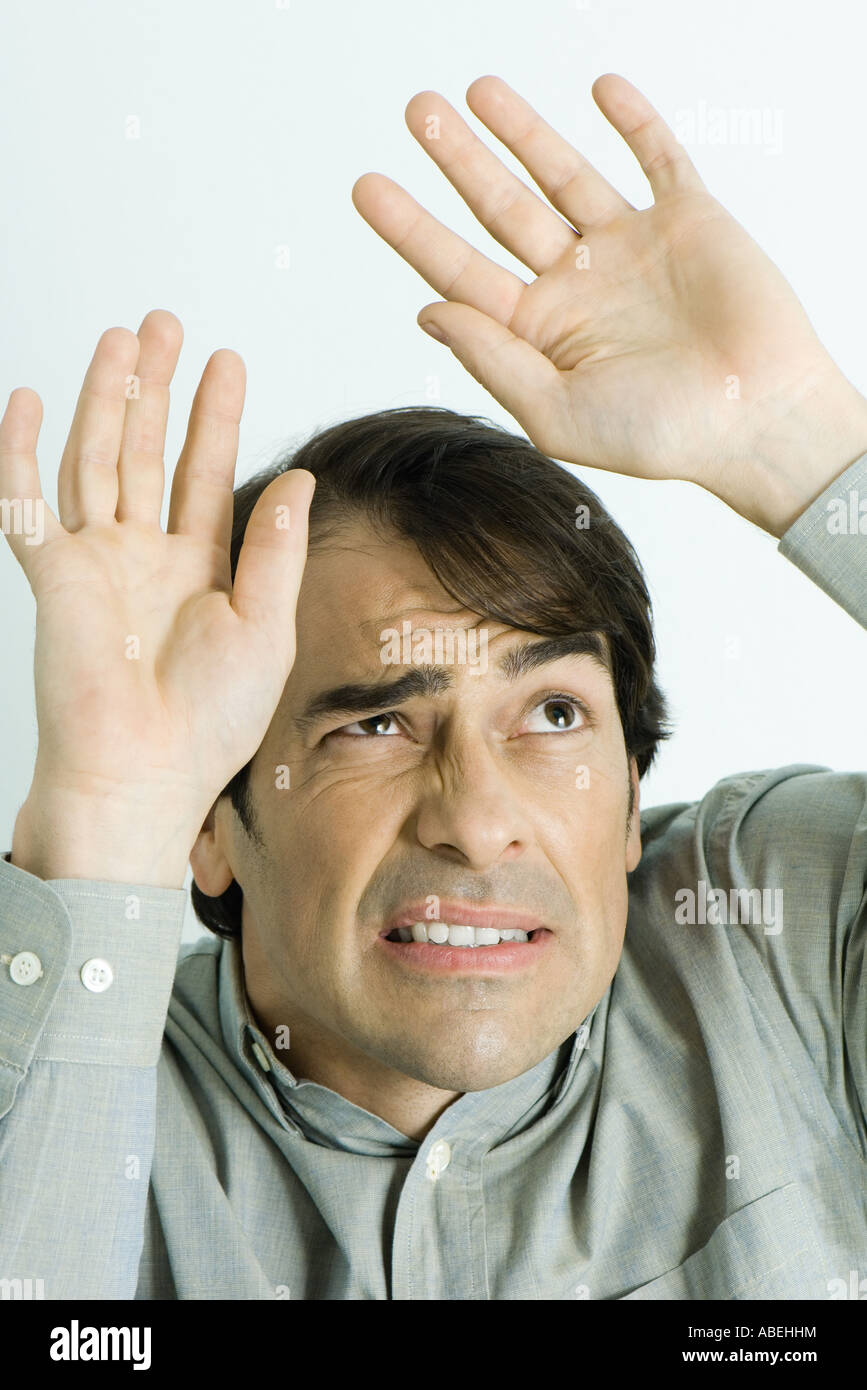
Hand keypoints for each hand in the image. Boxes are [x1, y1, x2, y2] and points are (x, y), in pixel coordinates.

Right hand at [1, 311, 313, 884]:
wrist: (144, 773)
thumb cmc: (209, 721)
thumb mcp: (265, 627)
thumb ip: (276, 550)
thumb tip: (299, 478)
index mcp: (202, 571)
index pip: (207, 474)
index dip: (215, 417)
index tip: (227, 361)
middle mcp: (146, 558)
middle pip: (148, 453)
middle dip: (156, 389)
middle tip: (165, 324)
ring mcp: (96, 564)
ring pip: (97, 461)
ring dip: (105, 401)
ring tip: (120, 340)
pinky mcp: (53, 577)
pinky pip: (27, 503)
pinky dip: (20, 451)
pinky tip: (31, 399)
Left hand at [353, 74, 866, 534]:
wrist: (757, 422)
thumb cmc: (660, 435)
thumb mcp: (556, 412)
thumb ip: (493, 360)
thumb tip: (428, 313)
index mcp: (540, 332)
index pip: (460, 270)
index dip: (412, 228)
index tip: (368, 187)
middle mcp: (577, 284)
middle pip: (502, 210)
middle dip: (459, 161)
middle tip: (416, 112)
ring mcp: (630, 248)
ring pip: (564, 174)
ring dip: (523, 131)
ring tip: (477, 91)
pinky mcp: (688, 220)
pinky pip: (655, 158)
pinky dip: (632, 122)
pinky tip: (599, 91)